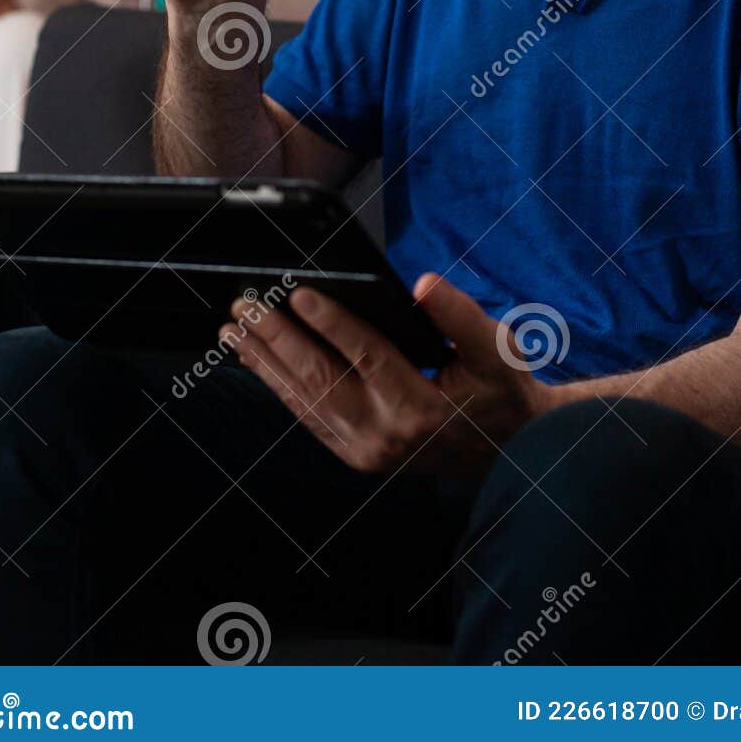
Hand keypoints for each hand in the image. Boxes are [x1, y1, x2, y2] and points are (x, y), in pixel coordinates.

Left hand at [221, 274, 555, 474]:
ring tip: (234, 330)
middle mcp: (386, 434)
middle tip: (246, 305)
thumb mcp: (496, 350)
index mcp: (421, 407)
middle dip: (277, 339)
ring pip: (304, 401)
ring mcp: (365, 451)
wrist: (506, 452)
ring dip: (265, 363)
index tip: (299, 292)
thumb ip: (459, 315)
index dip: (332, 322)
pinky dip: (279, 388)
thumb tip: (422, 285)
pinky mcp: (355, 456)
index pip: (367, 355)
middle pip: (320, 379)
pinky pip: (308, 419)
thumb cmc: (500, 393)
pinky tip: (258, 363)